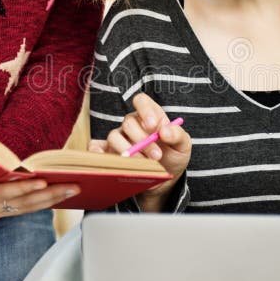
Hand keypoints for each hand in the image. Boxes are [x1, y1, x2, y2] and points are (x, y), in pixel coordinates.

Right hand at [0, 159, 79, 228]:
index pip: (2, 195)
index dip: (22, 190)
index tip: (41, 183)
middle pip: (23, 204)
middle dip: (50, 196)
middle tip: (73, 187)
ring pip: (28, 208)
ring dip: (52, 200)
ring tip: (74, 190)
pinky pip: (24, 208)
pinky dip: (43, 203)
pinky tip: (58, 196)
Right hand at [89, 93, 190, 209]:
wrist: (164, 179)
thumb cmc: (173, 156)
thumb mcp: (183, 145)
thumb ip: (178, 135)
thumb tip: (165, 130)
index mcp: (150, 116)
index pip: (141, 101)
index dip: (145, 110)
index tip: (153, 127)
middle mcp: (132, 124)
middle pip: (128, 123)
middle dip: (143, 141)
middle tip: (157, 156)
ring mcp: (119, 138)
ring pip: (114, 136)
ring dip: (129, 151)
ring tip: (144, 164)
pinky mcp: (109, 153)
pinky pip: (96, 148)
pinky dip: (97, 152)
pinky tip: (109, 159)